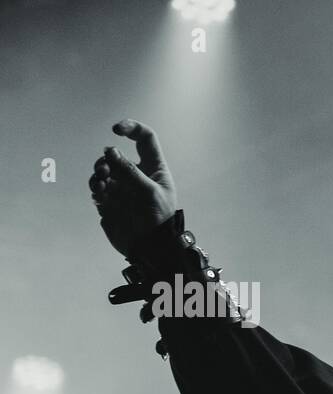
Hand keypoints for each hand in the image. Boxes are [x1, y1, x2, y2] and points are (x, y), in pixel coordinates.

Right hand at [90, 119, 176, 256]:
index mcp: (154, 168)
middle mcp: (137, 174)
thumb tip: (110, 151)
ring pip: (103, 169)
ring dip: (98, 172)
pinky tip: (98, 194)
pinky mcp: (110, 200)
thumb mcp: (148, 192)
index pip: (145, 139)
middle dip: (107, 158)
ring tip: (100, 183)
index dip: (131, 128)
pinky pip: (97, 187)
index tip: (115, 130)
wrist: (151, 248)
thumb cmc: (158, 219)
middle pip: (116, 154)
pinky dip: (95, 187)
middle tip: (105, 171)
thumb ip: (129, 171)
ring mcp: (123, 186)